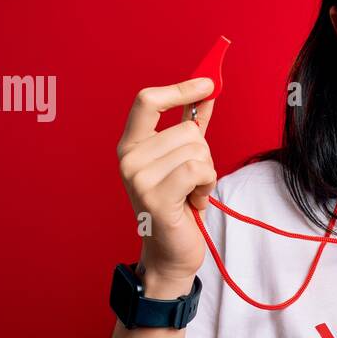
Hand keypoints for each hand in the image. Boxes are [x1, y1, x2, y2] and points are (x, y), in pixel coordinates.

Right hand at [116, 77, 218, 282]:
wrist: (170, 253)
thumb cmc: (178, 206)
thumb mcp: (182, 162)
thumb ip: (190, 127)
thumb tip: (207, 94)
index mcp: (131, 145)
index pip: (148, 100)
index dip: (180, 89)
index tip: (208, 83)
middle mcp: (129, 159)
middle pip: (187, 130)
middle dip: (203, 154)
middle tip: (192, 180)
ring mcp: (138, 178)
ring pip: (197, 150)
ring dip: (206, 173)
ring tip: (191, 193)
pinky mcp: (155, 198)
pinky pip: (198, 170)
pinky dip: (206, 185)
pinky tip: (195, 201)